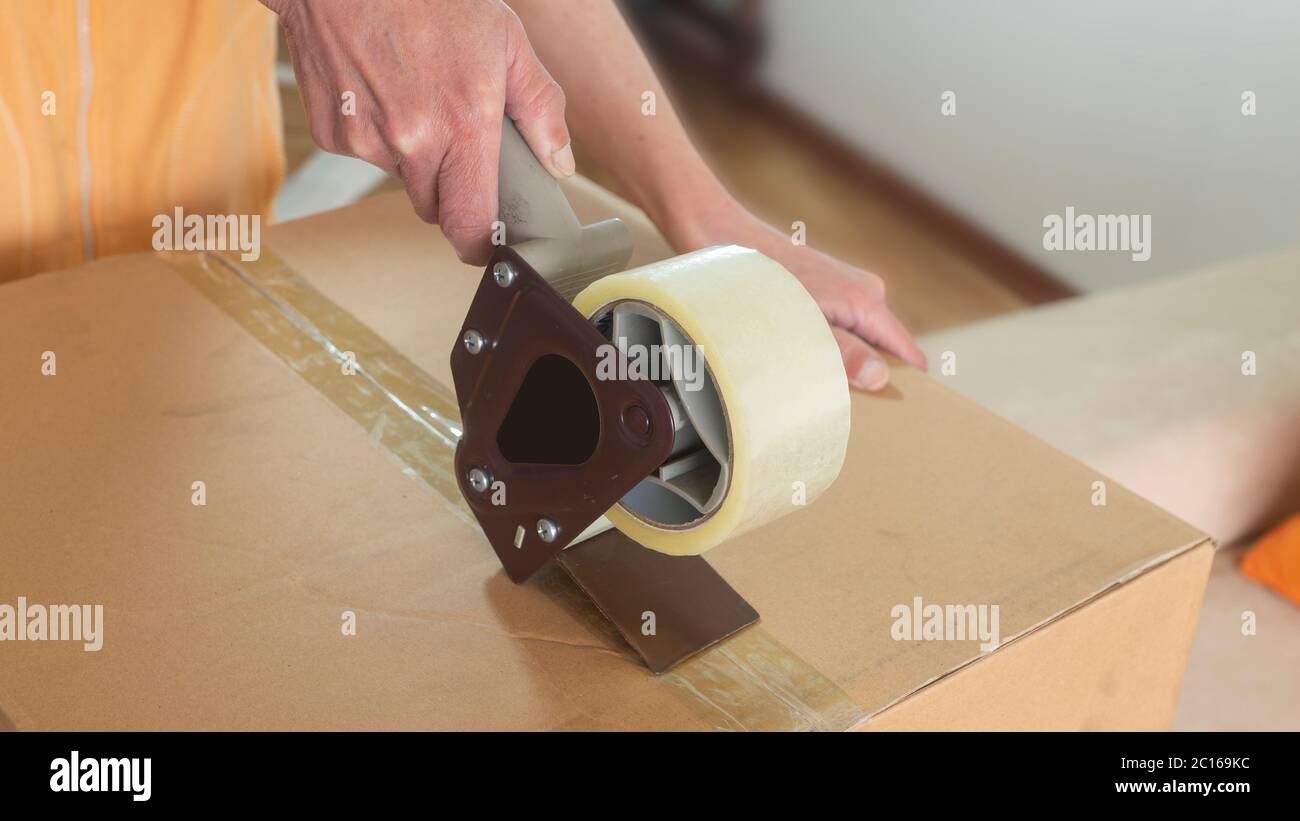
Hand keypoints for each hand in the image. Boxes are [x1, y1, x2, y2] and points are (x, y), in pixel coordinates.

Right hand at [263, 0, 574, 262]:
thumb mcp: (505, 39)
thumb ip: (540, 106)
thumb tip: (559, 163)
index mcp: (462, 124)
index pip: (470, 225)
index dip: (481, 244)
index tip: (489, 241)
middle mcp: (411, 141)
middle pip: (436, 209)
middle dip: (451, 189)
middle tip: (457, 143)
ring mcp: (365, 140)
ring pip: (402, 180)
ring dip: (414, 158)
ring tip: (417, 98)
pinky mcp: (331, 133)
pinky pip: (366, 155)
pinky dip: (377, 135)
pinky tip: (382, 90)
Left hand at [679, 202, 926, 390]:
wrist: (726, 238)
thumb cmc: (759, 285)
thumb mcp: (802, 326)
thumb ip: (842, 352)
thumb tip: (880, 378)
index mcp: (867, 300)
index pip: (905, 350)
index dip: (906, 382)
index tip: (896, 411)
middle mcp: (865, 291)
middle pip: (884, 347)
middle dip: (869, 374)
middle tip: (843, 403)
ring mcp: (847, 288)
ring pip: (861, 338)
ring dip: (845, 360)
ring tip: (818, 381)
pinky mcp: (828, 288)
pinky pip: (842, 326)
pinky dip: (830, 345)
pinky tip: (805, 358)